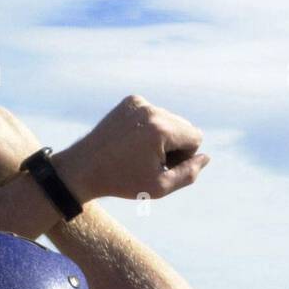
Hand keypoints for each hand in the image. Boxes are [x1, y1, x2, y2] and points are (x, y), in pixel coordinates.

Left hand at [54, 95, 208, 200]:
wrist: (82, 169)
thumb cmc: (122, 181)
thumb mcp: (160, 186)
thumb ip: (189, 173)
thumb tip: (205, 157)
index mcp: (160, 128)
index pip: (195, 137)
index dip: (185, 156)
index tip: (164, 167)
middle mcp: (151, 109)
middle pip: (184, 126)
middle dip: (175, 145)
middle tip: (150, 162)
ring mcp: (138, 102)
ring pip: (169, 120)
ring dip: (163, 137)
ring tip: (140, 153)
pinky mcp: (129, 102)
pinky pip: (154, 115)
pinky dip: (149, 128)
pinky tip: (133, 142)